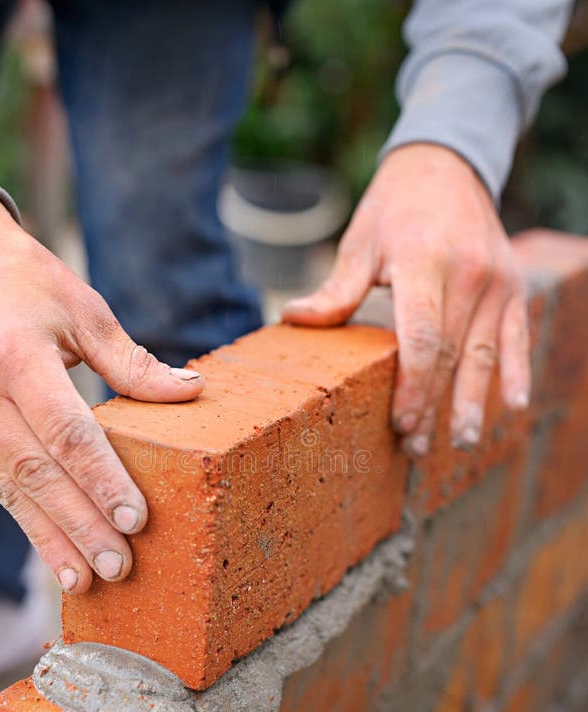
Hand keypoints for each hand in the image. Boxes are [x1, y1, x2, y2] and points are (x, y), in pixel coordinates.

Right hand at [0, 193, 203, 592]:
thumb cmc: (26, 280)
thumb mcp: (83, 308)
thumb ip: (131, 361)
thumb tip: (190, 392)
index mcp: (13, 357)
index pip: (66, 432)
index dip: (102, 479)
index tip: (135, 519)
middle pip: (38, 473)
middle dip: (81, 525)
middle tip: (119, 566)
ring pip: (14, 490)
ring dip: (52, 539)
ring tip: (86, 580)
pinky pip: (1, 483)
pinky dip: (30, 521)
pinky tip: (55, 552)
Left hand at [282, 144, 528, 455]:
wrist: (446, 166)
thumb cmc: (394, 209)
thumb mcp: (359, 241)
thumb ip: (336, 290)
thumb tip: (291, 319)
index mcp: (425, 262)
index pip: (422, 339)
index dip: (412, 387)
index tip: (399, 422)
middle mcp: (469, 273)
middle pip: (451, 355)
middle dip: (434, 406)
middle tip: (415, 448)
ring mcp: (497, 281)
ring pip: (485, 354)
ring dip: (472, 402)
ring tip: (461, 442)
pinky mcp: (514, 287)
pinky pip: (517, 337)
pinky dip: (517, 372)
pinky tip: (514, 406)